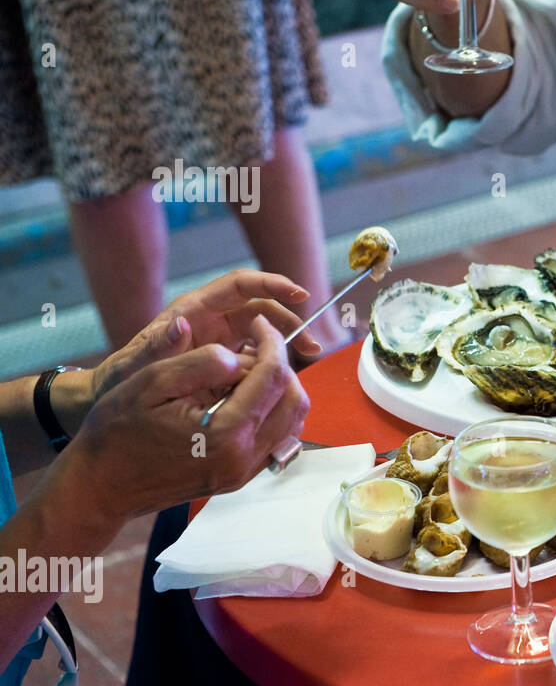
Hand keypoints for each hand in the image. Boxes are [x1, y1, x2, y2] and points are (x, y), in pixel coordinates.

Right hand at [64, 315, 309, 522]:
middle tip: (259, 343)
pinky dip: (274, 412)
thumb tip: (239, 354)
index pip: (273, 377)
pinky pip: (278, 440)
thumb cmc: (118, 432)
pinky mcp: (240, 477)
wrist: (102, 486)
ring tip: (252, 368)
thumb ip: (200, 363)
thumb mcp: (151, 383)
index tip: (261, 323)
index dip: (273, 341)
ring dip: (283, 389)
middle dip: (283, 364)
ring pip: (293, 421)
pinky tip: (247, 395)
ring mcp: (244, 471)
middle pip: (294, 400)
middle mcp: (242, 456)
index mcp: (224, 432)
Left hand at [91, 270, 317, 407]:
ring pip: (264, 333)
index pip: (241, 286)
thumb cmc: (119, 380)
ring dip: (286, 344)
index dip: (272, 285)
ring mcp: (220, 340)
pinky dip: (272, 365)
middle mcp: (211, 320)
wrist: (114, 400)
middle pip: (261, 310)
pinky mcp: (224, 361)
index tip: (299, 294)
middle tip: (312, 345)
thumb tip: (178, 324)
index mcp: (194, 311)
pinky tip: (284, 381)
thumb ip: (155, 346)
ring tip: (307, 361)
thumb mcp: (134, 364)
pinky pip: (255, 357)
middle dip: (290, 322)